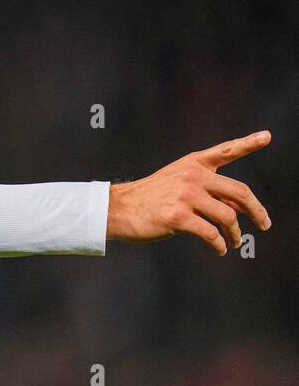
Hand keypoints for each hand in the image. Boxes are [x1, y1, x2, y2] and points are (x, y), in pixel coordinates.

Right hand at [107, 131, 272, 254]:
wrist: (118, 208)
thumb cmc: (150, 198)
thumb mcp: (178, 183)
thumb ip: (208, 190)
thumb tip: (240, 208)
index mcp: (192, 164)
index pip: (225, 150)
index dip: (248, 143)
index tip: (267, 136)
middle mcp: (191, 176)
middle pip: (239, 192)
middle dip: (257, 211)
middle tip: (264, 224)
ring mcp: (185, 196)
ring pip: (228, 217)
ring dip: (236, 234)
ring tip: (235, 242)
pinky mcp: (178, 217)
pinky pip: (211, 234)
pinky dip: (219, 246)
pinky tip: (219, 250)